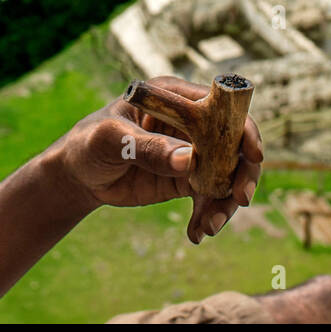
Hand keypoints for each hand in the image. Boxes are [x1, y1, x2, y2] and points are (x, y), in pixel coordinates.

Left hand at [50, 75, 262, 244]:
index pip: (221, 108)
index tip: (253, 156)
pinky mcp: (185, 179)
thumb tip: (188, 161)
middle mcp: (190, 123)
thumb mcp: (112, 140)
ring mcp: (191, 152)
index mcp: (175, 98)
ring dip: (225, 202)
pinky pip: (209, 197)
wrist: (77, 175)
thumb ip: (148, 148)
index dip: (243, 128)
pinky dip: (209, 215)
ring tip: (209, 226)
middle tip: (238, 200)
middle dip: (242, 172)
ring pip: (226, 174)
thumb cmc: (88, 143)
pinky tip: (197, 233)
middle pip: (233, 143)